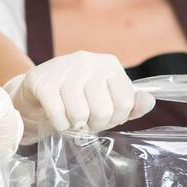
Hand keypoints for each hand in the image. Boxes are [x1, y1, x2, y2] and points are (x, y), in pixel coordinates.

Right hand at [4, 51, 154, 140]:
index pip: (126, 102)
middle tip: (84, 121)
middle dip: (93, 125)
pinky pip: (58, 115)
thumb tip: (150, 102)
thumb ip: (130, 104)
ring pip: (79, 114)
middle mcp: (88, 61)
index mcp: (109, 64)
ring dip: (74, 125)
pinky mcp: (42, 81)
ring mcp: (63, 68)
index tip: (103, 117)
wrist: (35, 91)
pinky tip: (58, 119)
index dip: (115, 119)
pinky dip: (60, 125)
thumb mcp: (106, 100)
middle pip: (103, 111)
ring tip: (70, 118)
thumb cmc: (76, 98)